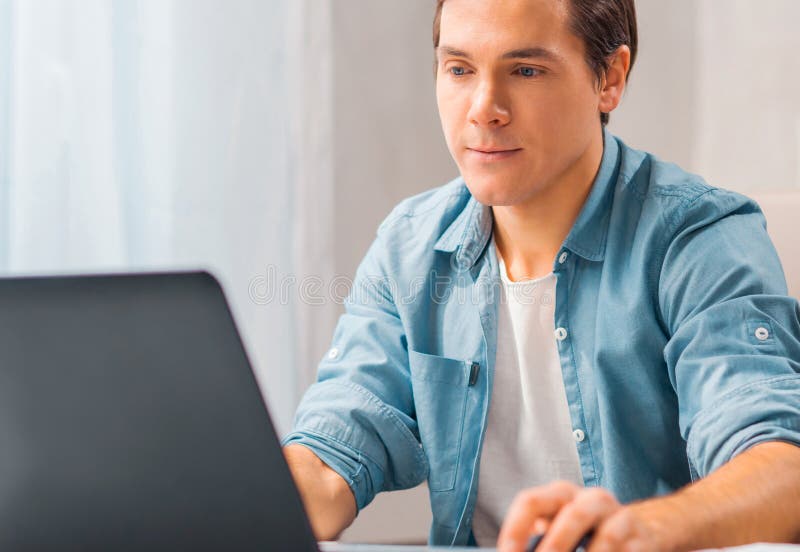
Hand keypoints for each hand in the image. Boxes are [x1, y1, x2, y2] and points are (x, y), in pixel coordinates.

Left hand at [497, 481, 666, 551]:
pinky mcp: (644, 538)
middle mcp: (591, 499)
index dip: (515, 529)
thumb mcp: (561, 528)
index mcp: (562, 495)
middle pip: (572, 515)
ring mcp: (620, 516)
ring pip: (607, 538)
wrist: (645, 529)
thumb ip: (541, 538)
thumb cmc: (588, 532)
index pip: (531, 501)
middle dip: (555, 546)